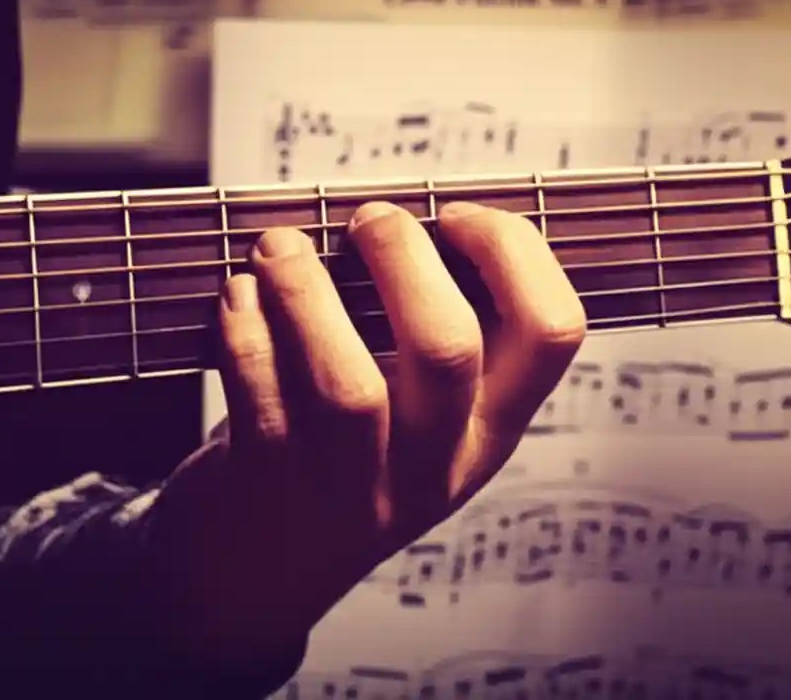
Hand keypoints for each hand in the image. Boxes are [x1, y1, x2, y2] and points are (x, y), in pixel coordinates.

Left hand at [140, 201, 585, 661]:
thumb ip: (427, 335)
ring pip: (347, 382)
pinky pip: (260, 394)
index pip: (553, 333)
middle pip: (448, 348)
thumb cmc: (338, 460)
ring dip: (307, 292)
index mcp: (487, 431)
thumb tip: (403, 215)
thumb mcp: (415, 419)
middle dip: (403, 256)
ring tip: (279, 248)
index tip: (456, 216)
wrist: (254, 574)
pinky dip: (244, 330)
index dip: (513, 252)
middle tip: (367, 221)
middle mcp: (432, 465)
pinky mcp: (270, 486)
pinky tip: (237, 296)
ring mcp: (352, 485)